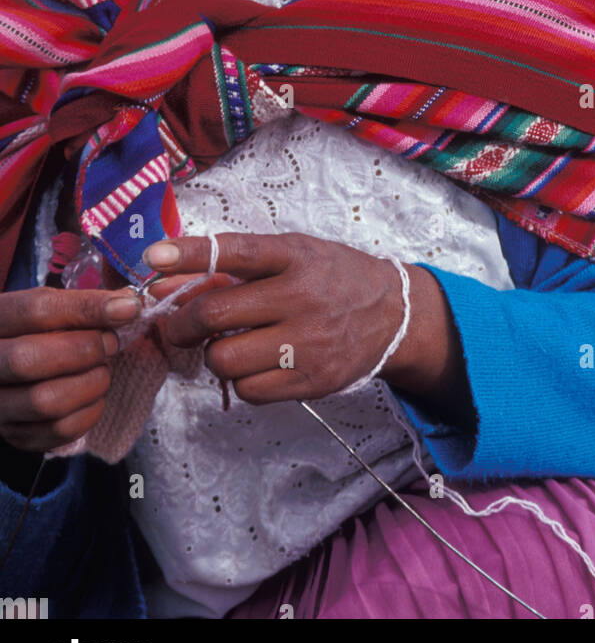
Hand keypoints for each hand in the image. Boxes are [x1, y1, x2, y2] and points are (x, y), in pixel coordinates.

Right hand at [0, 286, 141, 452]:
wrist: (11, 369)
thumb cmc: (36, 332)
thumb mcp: (47, 309)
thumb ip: (81, 304)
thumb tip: (127, 304)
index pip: (35, 310)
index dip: (87, 308)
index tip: (127, 308)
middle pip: (28, 360)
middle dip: (84, 350)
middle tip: (110, 343)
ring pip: (44, 402)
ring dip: (90, 384)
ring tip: (102, 370)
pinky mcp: (14, 433)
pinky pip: (56, 432)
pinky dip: (88, 413)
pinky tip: (95, 396)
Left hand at [142, 232, 408, 403]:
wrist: (393, 314)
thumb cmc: (331, 278)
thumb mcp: (291, 255)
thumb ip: (229, 268)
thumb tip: (164, 282)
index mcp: (294, 256)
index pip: (234, 251)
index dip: (190, 253)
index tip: (154, 256)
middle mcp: (301, 296)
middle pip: (215, 313)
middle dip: (183, 323)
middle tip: (179, 325)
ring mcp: (307, 342)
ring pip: (225, 359)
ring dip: (214, 355)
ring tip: (228, 344)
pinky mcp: (311, 380)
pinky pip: (248, 391)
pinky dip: (241, 380)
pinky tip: (256, 365)